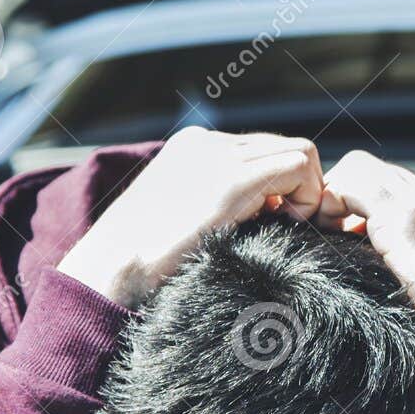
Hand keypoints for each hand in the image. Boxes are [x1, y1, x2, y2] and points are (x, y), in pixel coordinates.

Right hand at [58, 127, 325, 305]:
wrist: (107, 269)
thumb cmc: (139, 259)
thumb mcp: (179, 213)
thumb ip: (215, 198)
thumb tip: (263, 207)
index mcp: (194, 148)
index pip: (263, 149)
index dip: (282, 183)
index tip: (278, 217)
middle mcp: (209, 143)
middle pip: (285, 146)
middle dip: (300, 185)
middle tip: (290, 223)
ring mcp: (220, 158)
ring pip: (301, 152)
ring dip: (307, 190)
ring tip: (286, 226)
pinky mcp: (231, 183)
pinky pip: (297, 167)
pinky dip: (307, 197)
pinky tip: (287, 227)